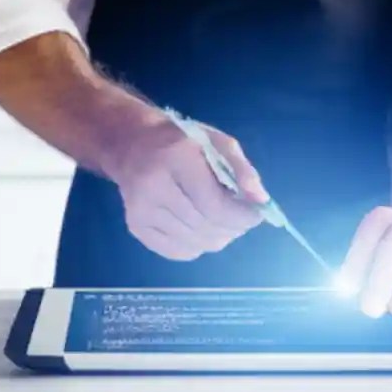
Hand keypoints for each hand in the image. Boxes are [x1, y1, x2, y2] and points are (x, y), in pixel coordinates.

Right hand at [103, 108, 268, 261]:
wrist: (130, 144)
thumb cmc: (180, 140)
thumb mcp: (216, 141)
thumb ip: (242, 169)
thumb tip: (261, 202)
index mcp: (175, 159)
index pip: (214, 205)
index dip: (242, 217)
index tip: (256, 214)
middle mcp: (153, 188)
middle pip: (206, 227)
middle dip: (233, 227)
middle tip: (241, 217)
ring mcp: (141, 211)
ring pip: (196, 243)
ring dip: (218, 236)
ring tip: (221, 220)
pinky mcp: (136, 227)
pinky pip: (179, 252)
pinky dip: (198, 245)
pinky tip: (201, 227)